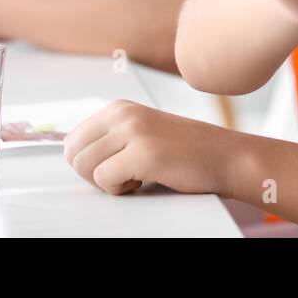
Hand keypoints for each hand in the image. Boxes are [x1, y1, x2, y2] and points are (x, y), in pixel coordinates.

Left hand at [64, 100, 236, 195]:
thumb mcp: (141, 133)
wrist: (226, 157)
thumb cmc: (186, 152)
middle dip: (92, 174)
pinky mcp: (143, 152)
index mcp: (119, 107)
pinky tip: (145, 180)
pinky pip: (104, 180)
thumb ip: (109, 139)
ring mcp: (133, 131)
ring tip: (137, 176)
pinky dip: (121, 189)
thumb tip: (71, 157)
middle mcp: (123, 113)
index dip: (88, 163)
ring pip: (85, 167)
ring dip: (108, 182)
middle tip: (122, 175)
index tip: (114, 167)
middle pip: (73, 154)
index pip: (71, 140)